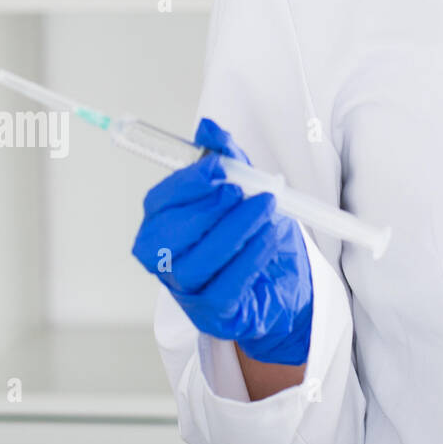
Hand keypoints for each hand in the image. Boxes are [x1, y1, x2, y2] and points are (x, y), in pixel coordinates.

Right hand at [132, 117, 312, 365]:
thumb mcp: (244, 189)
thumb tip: (209, 129)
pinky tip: (271, 236)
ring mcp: (189, 291)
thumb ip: (226, 159)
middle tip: (240, 190)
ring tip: (266, 207)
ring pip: (195, 264)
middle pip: (167, 239)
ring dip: (234, 230)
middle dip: (205, 209)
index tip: (217, 168)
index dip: (185, 184)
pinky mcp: (215, 314)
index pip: (158, 205)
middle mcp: (168, 260)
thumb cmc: (253, 233)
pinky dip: (250, 257)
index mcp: (166, 225)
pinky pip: (225, 288)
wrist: (284, 280)